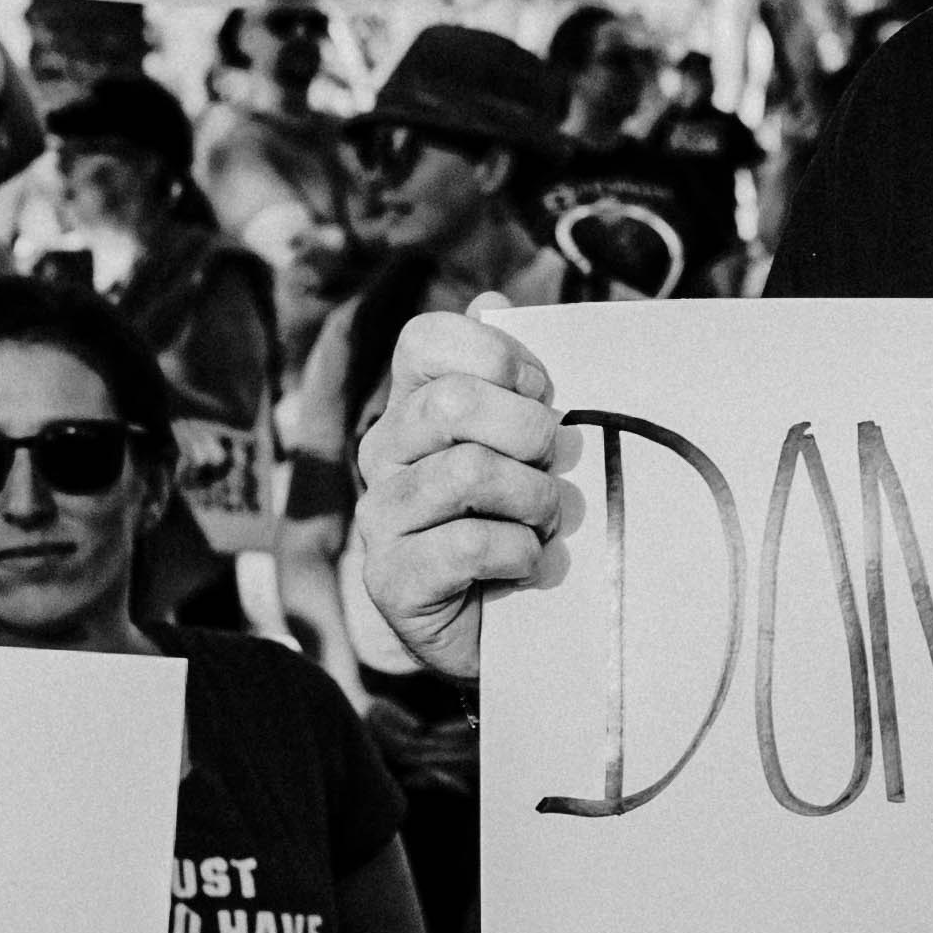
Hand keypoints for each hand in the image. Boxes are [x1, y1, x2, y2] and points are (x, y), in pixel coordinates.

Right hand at [350, 298, 573, 681]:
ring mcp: (379, 516)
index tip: (540, 394)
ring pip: (470, 473)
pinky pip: (467, 544)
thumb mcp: (528, 443)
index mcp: (412, 404)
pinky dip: (518, 554)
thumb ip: (510, 374)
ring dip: (535, 501)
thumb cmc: (521, 519)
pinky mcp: (391, 578)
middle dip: (530, 433)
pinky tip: (523, 567)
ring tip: (544, 524)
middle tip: (552, 467)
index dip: (498, 357)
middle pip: (454, 403)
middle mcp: (382, 451)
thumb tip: (493, 302)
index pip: (426, 338)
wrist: (510, 630)